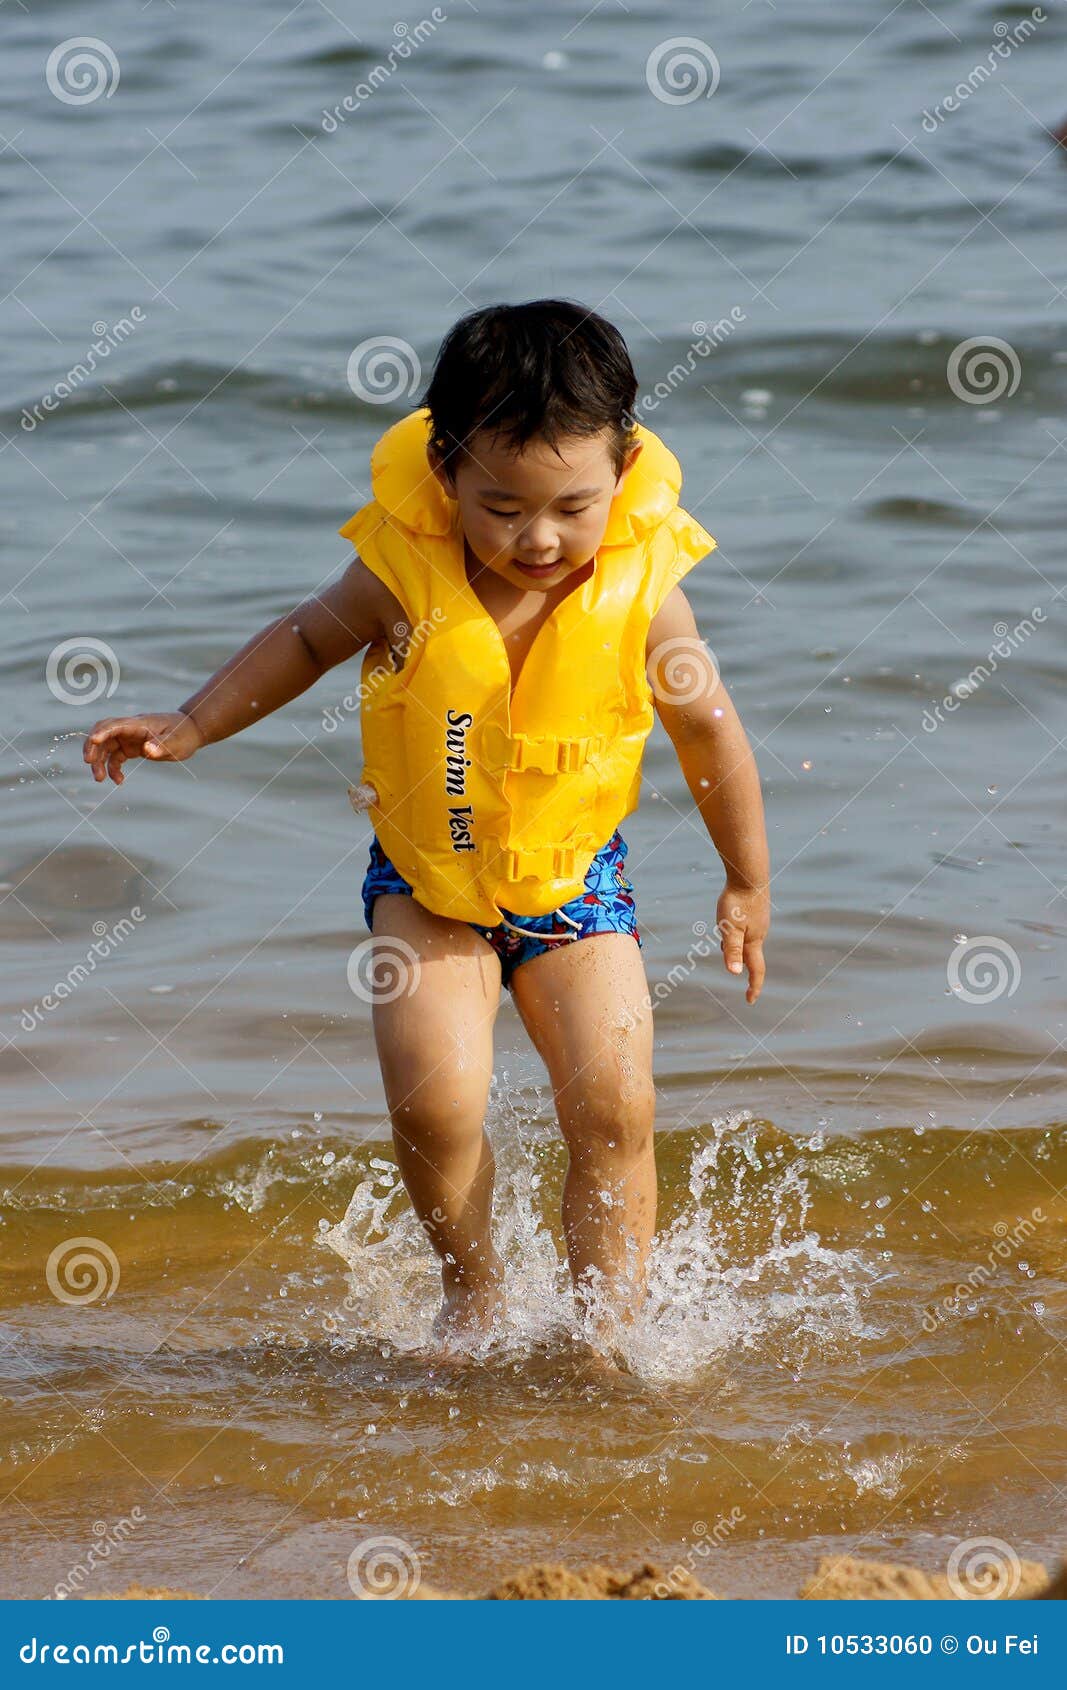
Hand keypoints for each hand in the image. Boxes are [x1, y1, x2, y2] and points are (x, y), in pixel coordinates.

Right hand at [83, 711, 203, 784]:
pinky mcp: (131, 748)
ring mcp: (129, 738)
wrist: (190, 731)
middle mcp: (130, 729)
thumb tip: (147, 750)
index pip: (116, 724)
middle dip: (93, 746)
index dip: (103, 731)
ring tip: (99, 779)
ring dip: (99, 761)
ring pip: (106, 747)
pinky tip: (118, 781)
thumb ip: (162, 745)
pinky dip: (113, 768)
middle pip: (103, 733)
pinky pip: (116, 757)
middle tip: (89, 763)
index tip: (94, 741)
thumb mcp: (177, 742)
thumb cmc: (184, 734)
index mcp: (139, 724)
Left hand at [715, 881, 768, 1003]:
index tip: (750, 1000)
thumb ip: (732, 950)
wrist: (749, 874)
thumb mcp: (729, 928)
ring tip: (723, 927)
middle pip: (746, 952)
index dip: (754, 986)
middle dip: (735, 956)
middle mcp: (759, 932)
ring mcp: (759, 920)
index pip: (756, 970)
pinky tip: (731, 912)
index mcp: (754, 940)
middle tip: (721, 945)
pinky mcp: (756, 909)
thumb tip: (735, 973)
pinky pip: (745, 925)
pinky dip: (736, 927)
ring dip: (733, 940)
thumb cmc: (737, 901)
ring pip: (744, 938)